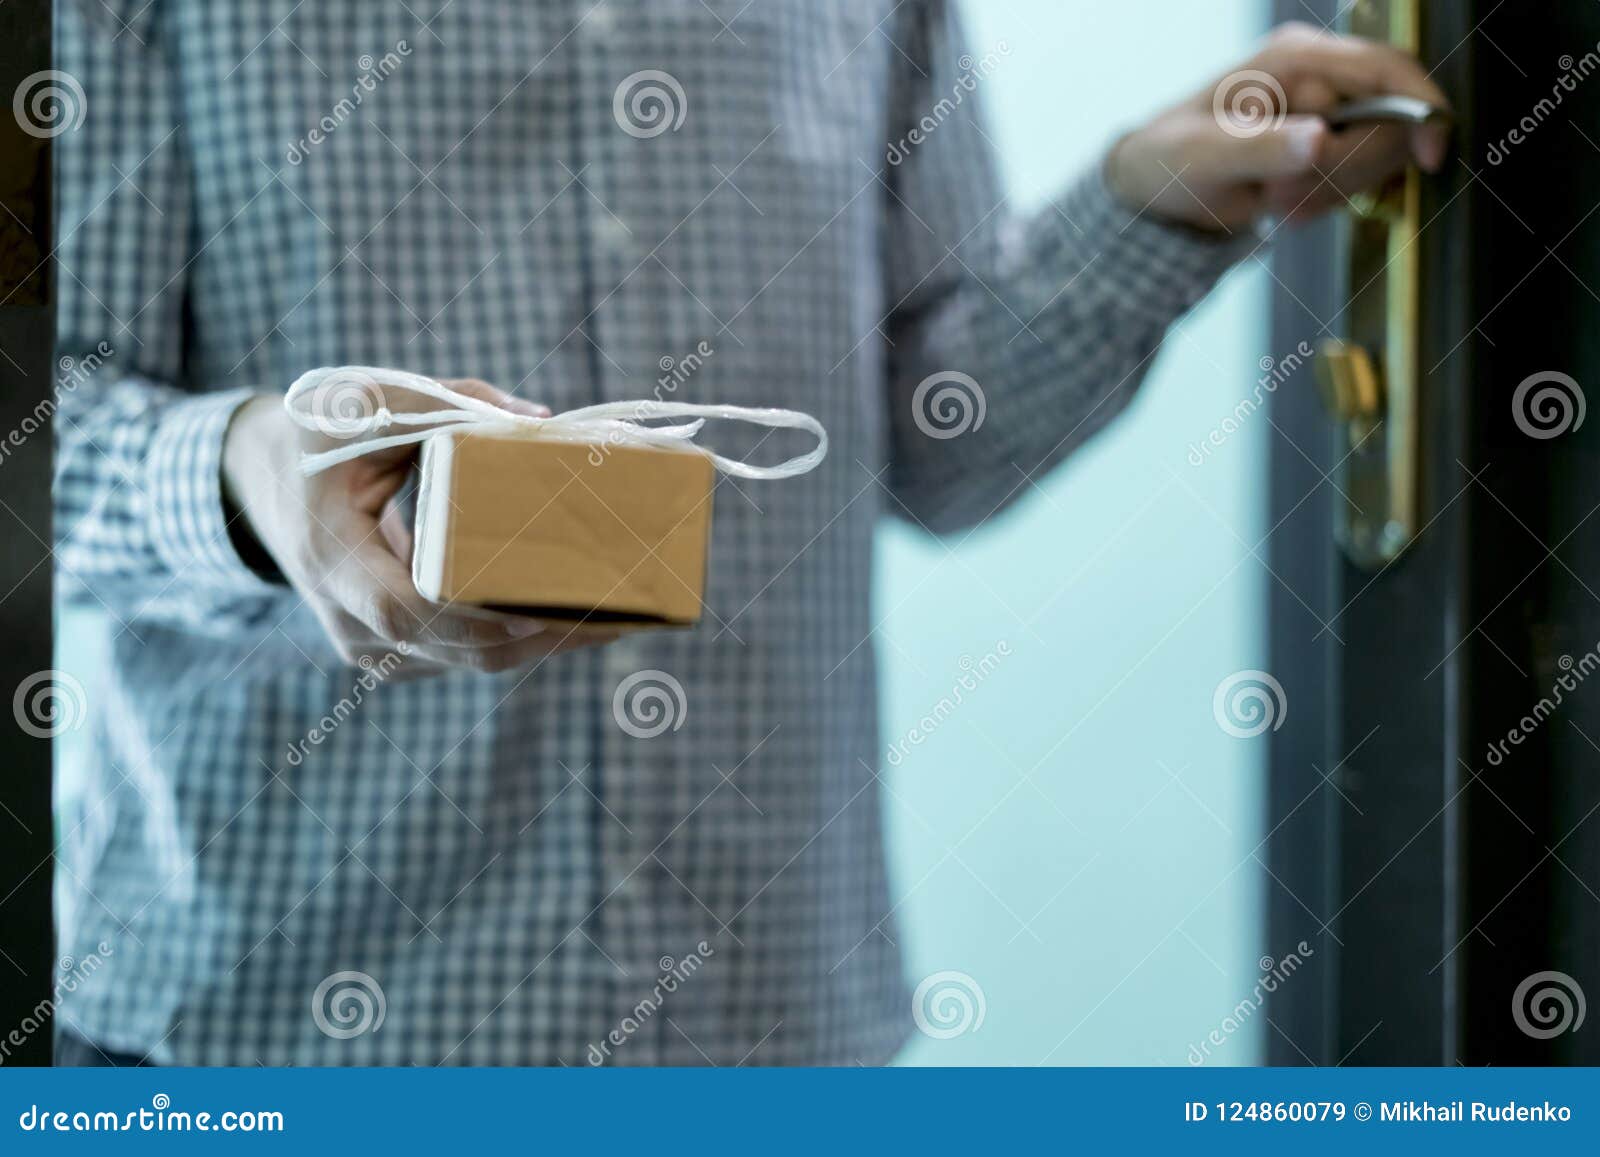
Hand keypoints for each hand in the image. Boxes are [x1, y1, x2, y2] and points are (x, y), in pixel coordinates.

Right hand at [222, 376, 622, 672]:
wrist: (264, 482)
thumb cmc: (321, 435)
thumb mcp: (367, 401)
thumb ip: (450, 401)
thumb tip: (543, 423)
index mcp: (329, 556)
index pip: (405, 610)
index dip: (473, 616)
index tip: (541, 606)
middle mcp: (348, 617)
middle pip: (455, 647)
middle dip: (541, 634)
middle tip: (620, 611)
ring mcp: (370, 644)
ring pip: (467, 660)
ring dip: (544, 643)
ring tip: (623, 615)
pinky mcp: (395, 649)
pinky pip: (463, 655)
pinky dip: (520, 639)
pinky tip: (581, 617)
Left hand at [1105, 22, 1450, 232]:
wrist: (1157, 183)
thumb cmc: (1171, 159)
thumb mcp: (1206, 158)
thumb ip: (1264, 149)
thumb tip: (1320, 139)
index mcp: (1294, 58)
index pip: (1386, 70)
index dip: (1420, 110)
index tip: (1431, 157)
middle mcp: (1320, 75)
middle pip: (1387, 124)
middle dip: (1340, 173)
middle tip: (1278, 196)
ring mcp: (1327, 108)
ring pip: (1376, 158)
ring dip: (1326, 192)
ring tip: (1270, 197)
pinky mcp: (1330, 139)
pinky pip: (1356, 179)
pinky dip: (1322, 201)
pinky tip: (1282, 201)